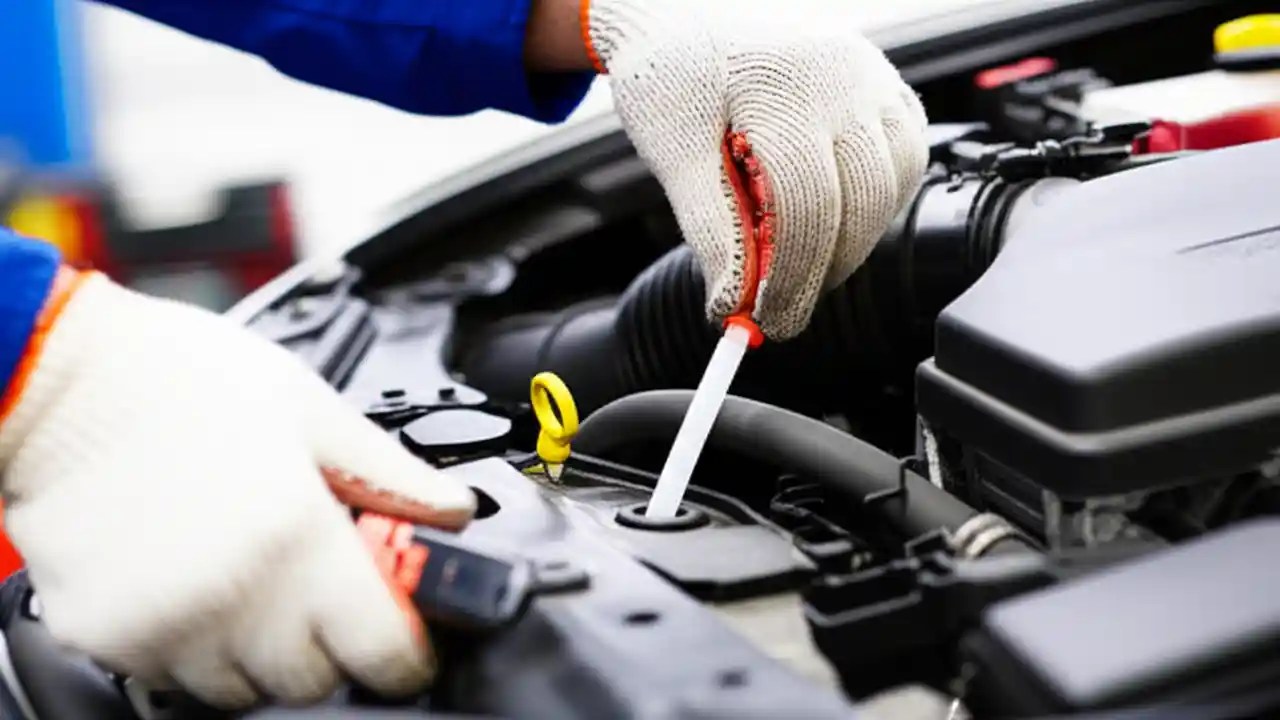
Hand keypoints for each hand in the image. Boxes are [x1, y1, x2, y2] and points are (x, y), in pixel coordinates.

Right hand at [0, 272, 475, 707]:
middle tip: (317, 583)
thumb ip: (391, 475)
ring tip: (246, 571)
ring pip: (244, 687)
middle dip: (332, 641)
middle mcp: (235, 595)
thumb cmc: (179, 380)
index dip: (405, 648)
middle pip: (316, 679)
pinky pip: (172, 676)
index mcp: (297, 536)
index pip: (383, 651)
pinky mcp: (108, 636)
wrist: (58, 378)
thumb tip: (454, 510)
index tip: (404, 635)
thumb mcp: (310, 410)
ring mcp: (166, 625)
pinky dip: (193, 646)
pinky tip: (190, 579)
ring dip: (261, 649)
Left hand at [576, 0, 928, 338]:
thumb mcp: (673, 153)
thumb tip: (733, 300)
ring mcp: (874, 80)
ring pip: (892, 187)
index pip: (805, 207)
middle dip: (823, 270)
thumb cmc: (674, 78)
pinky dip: (876, 204)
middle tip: (782, 307)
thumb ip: (709, 228)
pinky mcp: (889, 89)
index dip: (789, 278)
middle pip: (861, 203)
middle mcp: (845, 78)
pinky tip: (832, 218)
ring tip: (800, 262)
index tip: (765, 322)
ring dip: (853, 240)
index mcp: (784, 88)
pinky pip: (905, 161)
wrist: (688, 19)